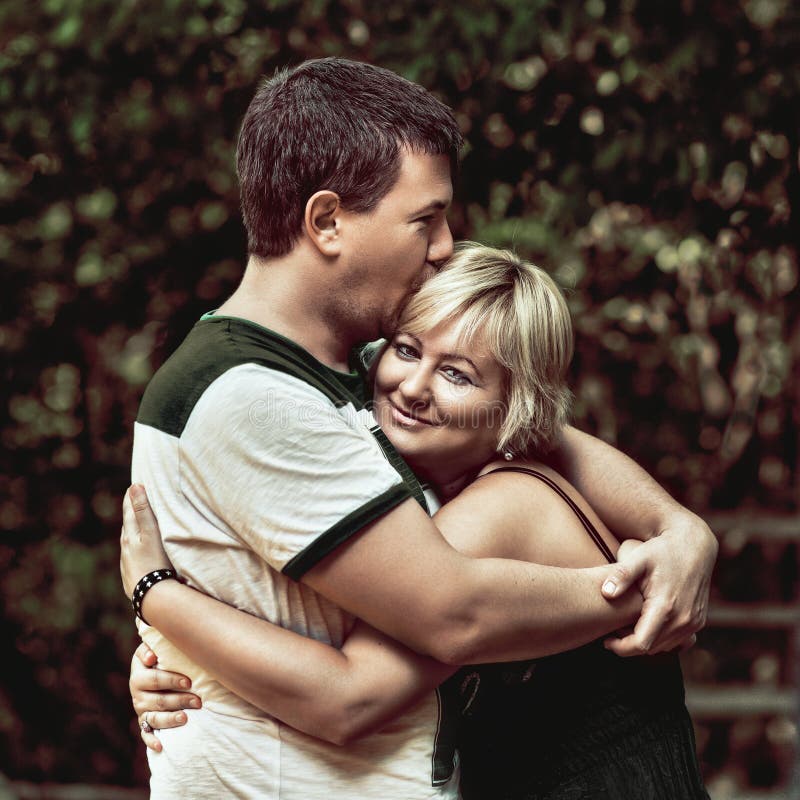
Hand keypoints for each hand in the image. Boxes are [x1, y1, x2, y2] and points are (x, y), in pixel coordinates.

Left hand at [120, 485, 171, 597]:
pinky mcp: (133, 574)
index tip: (135, 484)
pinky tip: (142, 550)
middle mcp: (126, 547)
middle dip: (132, 511)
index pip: (129, 510)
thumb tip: (134, 486)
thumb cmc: (154, 561)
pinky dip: (138, 546)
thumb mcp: (150, 533)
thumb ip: (143, 510)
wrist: (151, 595)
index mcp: (129, 535)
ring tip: (140, 523)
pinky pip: (134, 555)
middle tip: (137, 499)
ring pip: (130, 541)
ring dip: (134, 529)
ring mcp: (128, 562)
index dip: (132, 497)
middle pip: (128, 524)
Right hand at [131, 643, 200, 751]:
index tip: (189, 682)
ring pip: (154, 718)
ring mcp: (141, 710)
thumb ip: (152, 646)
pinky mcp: (144, 723)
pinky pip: (146, 734)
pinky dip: (152, 741)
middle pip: (158, 700)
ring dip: (170, 719)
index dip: (171, 680)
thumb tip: (152, 656)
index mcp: (139, 674)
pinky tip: (161, 747)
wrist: (153, 669)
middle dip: (179, 701)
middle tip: (198, 701)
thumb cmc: (161, 656)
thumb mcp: (154, 647)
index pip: (154, 679)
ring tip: (185, 718)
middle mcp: (138, 694)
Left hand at [601, 512, 716, 655]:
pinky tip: (647, 626)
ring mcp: (693, 621)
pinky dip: (661, 639)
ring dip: (646, 642)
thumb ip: (622, 575)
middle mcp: (683, 618)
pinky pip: (678, 641)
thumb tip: (605, 592)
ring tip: (627, 628)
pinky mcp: (698, 620)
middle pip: (651, 648)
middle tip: (612, 633)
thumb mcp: (639, 557)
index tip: (606, 641)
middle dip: (629, 645)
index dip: (621, 647)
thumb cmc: (661, 550)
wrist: (694, 545)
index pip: (641, 643)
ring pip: (664, 647)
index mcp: (665, 606)